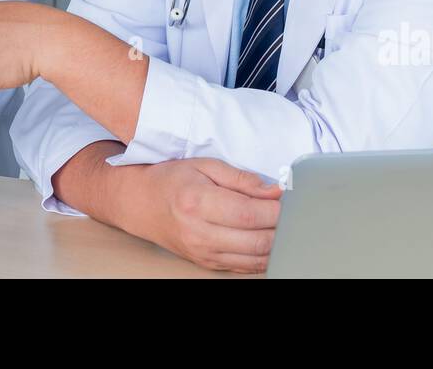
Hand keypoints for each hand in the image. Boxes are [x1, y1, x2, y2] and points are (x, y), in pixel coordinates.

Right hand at [121, 158, 281, 273]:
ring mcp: (203, 253)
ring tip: (282, 225)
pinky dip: (262, 257)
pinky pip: (244, 267)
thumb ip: (241, 179)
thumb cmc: (171, 180)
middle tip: (292, 212)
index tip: (289, 198)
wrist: (140, 203)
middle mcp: (200, 233)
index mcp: (198, 203)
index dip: (276, 209)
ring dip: (276, 244)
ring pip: (255, 259)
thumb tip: (273, 191)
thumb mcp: (204, 166)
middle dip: (282, 227)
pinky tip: (268, 240)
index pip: (250, 213)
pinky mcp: (206, 263)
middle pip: (257, 240)